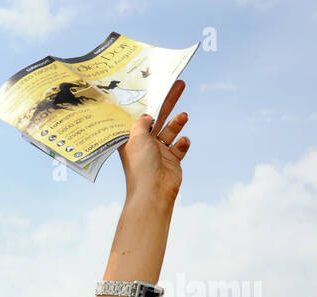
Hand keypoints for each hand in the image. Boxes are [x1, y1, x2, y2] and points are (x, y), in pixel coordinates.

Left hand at [118, 80, 190, 202]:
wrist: (154, 191)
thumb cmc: (140, 165)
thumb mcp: (136, 138)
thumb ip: (141, 123)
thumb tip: (146, 116)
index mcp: (132, 139)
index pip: (140, 117)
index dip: (148, 103)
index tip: (155, 88)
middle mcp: (145, 144)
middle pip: (159, 118)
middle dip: (168, 102)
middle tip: (179, 85)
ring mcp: (159, 152)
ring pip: (171, 130)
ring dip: (177, 122)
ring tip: (183, 116)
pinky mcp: (173, 160)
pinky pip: (180, 146)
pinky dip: (183, 142)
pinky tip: (182, 142)